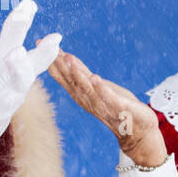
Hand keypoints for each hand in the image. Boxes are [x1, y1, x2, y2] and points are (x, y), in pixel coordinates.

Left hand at [0, 0, 60, 150]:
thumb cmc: (0, 84)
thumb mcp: (7, 59)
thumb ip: (16, 33)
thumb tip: (29, 2)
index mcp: (22, 76)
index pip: (36, 62)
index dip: (46, 52)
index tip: (55, 38)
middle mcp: (12, 91)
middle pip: (20, 80)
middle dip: (20, 68)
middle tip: (17, 53)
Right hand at [48, 49, 165, 167]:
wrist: (135, 132)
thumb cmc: (115, 106)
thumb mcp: (95, 86)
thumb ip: (80, 74)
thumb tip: (64, 57)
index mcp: (81, 93)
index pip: (64, 75)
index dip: (53, 61)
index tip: (42, 44)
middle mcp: (88, 99)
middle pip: (72, 80)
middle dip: (61, 65)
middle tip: (51, 50)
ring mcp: (102, 104)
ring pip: (86, 88)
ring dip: (77, 74)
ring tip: (69, 60)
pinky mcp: (119, 108)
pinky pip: (108, 97)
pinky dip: (100, 88)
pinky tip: (94, 78)